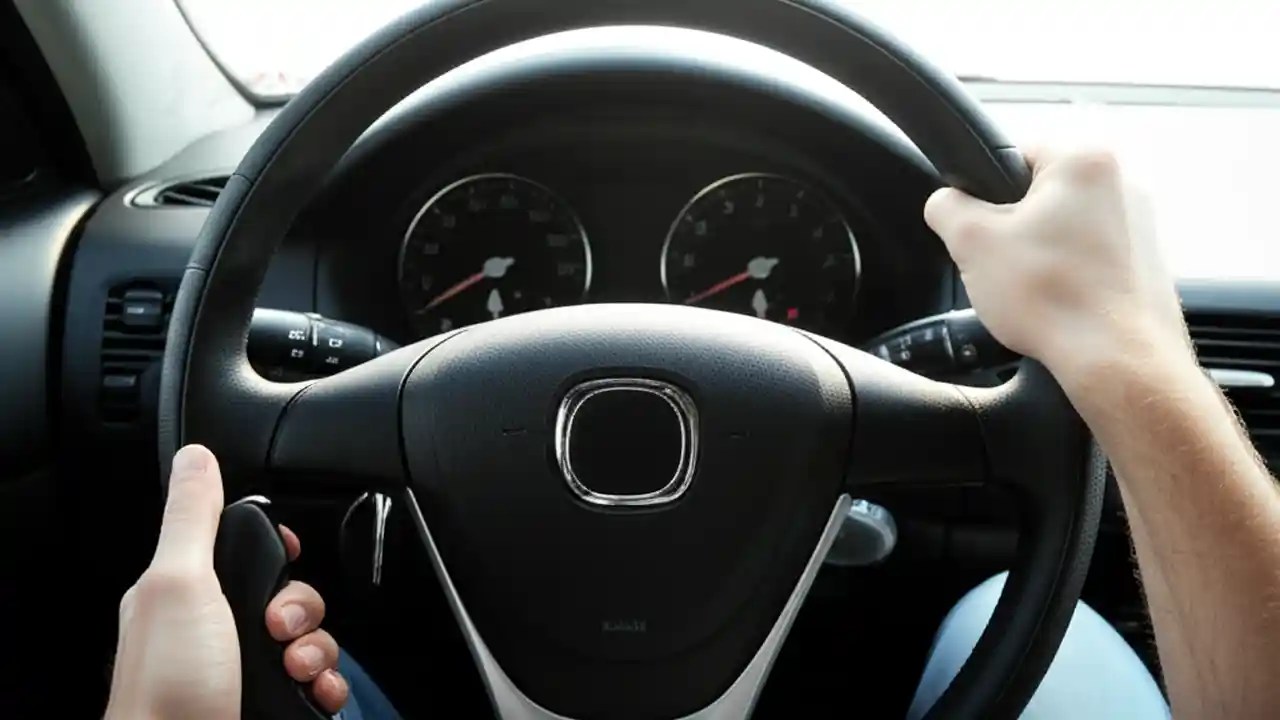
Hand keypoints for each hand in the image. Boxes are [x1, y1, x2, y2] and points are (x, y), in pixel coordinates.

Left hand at [105, 445, 348, 718]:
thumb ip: (190, 518)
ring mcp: (243, 671)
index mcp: (185, 595)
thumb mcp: (177, 585)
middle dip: (302, 608)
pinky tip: (315, 693)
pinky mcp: (270, 704)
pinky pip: (320, 683)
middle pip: (289, 594)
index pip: (244, 551)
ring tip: (296, 672)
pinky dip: (328, 685)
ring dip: (319, 651)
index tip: (283, 561)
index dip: (275, 551)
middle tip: (277, 629)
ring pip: (310, 639)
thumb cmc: (166, 691)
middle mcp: (215, 632)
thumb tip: (195, 455)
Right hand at [923, 147, 1189, 387]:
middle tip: (1001, 266)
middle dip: (1013, 230)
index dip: (984, 195)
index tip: (982, 230)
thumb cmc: (1053, 297)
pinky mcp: (1147, 264)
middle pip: (1040, 196)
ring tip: (1031, 292)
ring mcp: (1142, 226)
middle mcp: (1124, 183)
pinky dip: (1069, 280)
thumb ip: (946, 206)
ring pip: (1063, 231)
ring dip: (1039, 257)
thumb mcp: (970, 241)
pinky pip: (1089, 261)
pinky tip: (1057, 307)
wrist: (1115, 360)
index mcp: (1084, 161)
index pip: (1014, 155)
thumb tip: (946, 203)